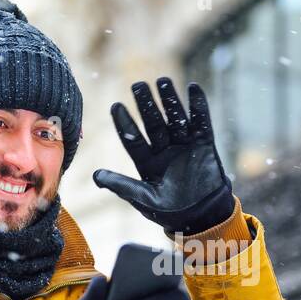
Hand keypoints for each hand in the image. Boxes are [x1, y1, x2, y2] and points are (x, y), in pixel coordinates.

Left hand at [94, 77, 235, 235]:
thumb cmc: (171, 212)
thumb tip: (95, 176)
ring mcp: (184, 146)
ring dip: (169, 100)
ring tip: (162, 81)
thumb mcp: (144, 199)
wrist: (203, 218)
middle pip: (153, 123)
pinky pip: (202, 123)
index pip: (133, 139)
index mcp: (147, 162)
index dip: (125, 123)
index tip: (115, 106)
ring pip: (175, 118)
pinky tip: (194, 88)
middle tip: (138, 85)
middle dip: (146, 105)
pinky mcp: (204, 145)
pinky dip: (199, 106)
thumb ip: (122, 185)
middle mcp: (164, 150)